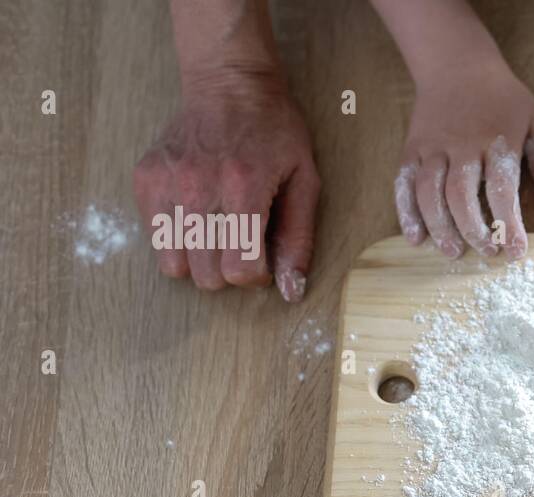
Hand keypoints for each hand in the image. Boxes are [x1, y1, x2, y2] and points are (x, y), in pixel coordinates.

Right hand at [133, 71, 319, 300]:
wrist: (230, 85)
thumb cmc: (275, 133)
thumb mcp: (304, 181)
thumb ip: (298, 238)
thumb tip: (291, 290)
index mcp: (244, 188)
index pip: (239, 269)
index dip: (256, 274)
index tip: (262, 255)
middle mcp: (200, 187)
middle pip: (207, 274)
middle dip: (229, 270)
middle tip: (242, 241)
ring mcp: (167, 182)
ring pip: (176, 264)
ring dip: (201, 260)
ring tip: (218, 233)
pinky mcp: (145, 179)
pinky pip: (156, 239)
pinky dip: (177, 239)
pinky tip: (197, 217)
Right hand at [394, 57, 533, 259]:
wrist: (457, 63)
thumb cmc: (504, 100)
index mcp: (497, 140)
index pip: (502, 189)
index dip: (508, 224)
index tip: (516, 251)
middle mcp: (462, 144)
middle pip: (462, 195)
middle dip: (474, 230)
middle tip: (487, 252)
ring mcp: (433, 147)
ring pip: (429, 192)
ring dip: (440, 227)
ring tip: (453, 252)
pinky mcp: (412, 149)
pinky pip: (404, 184)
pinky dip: (406, 213)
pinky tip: (415, 237)